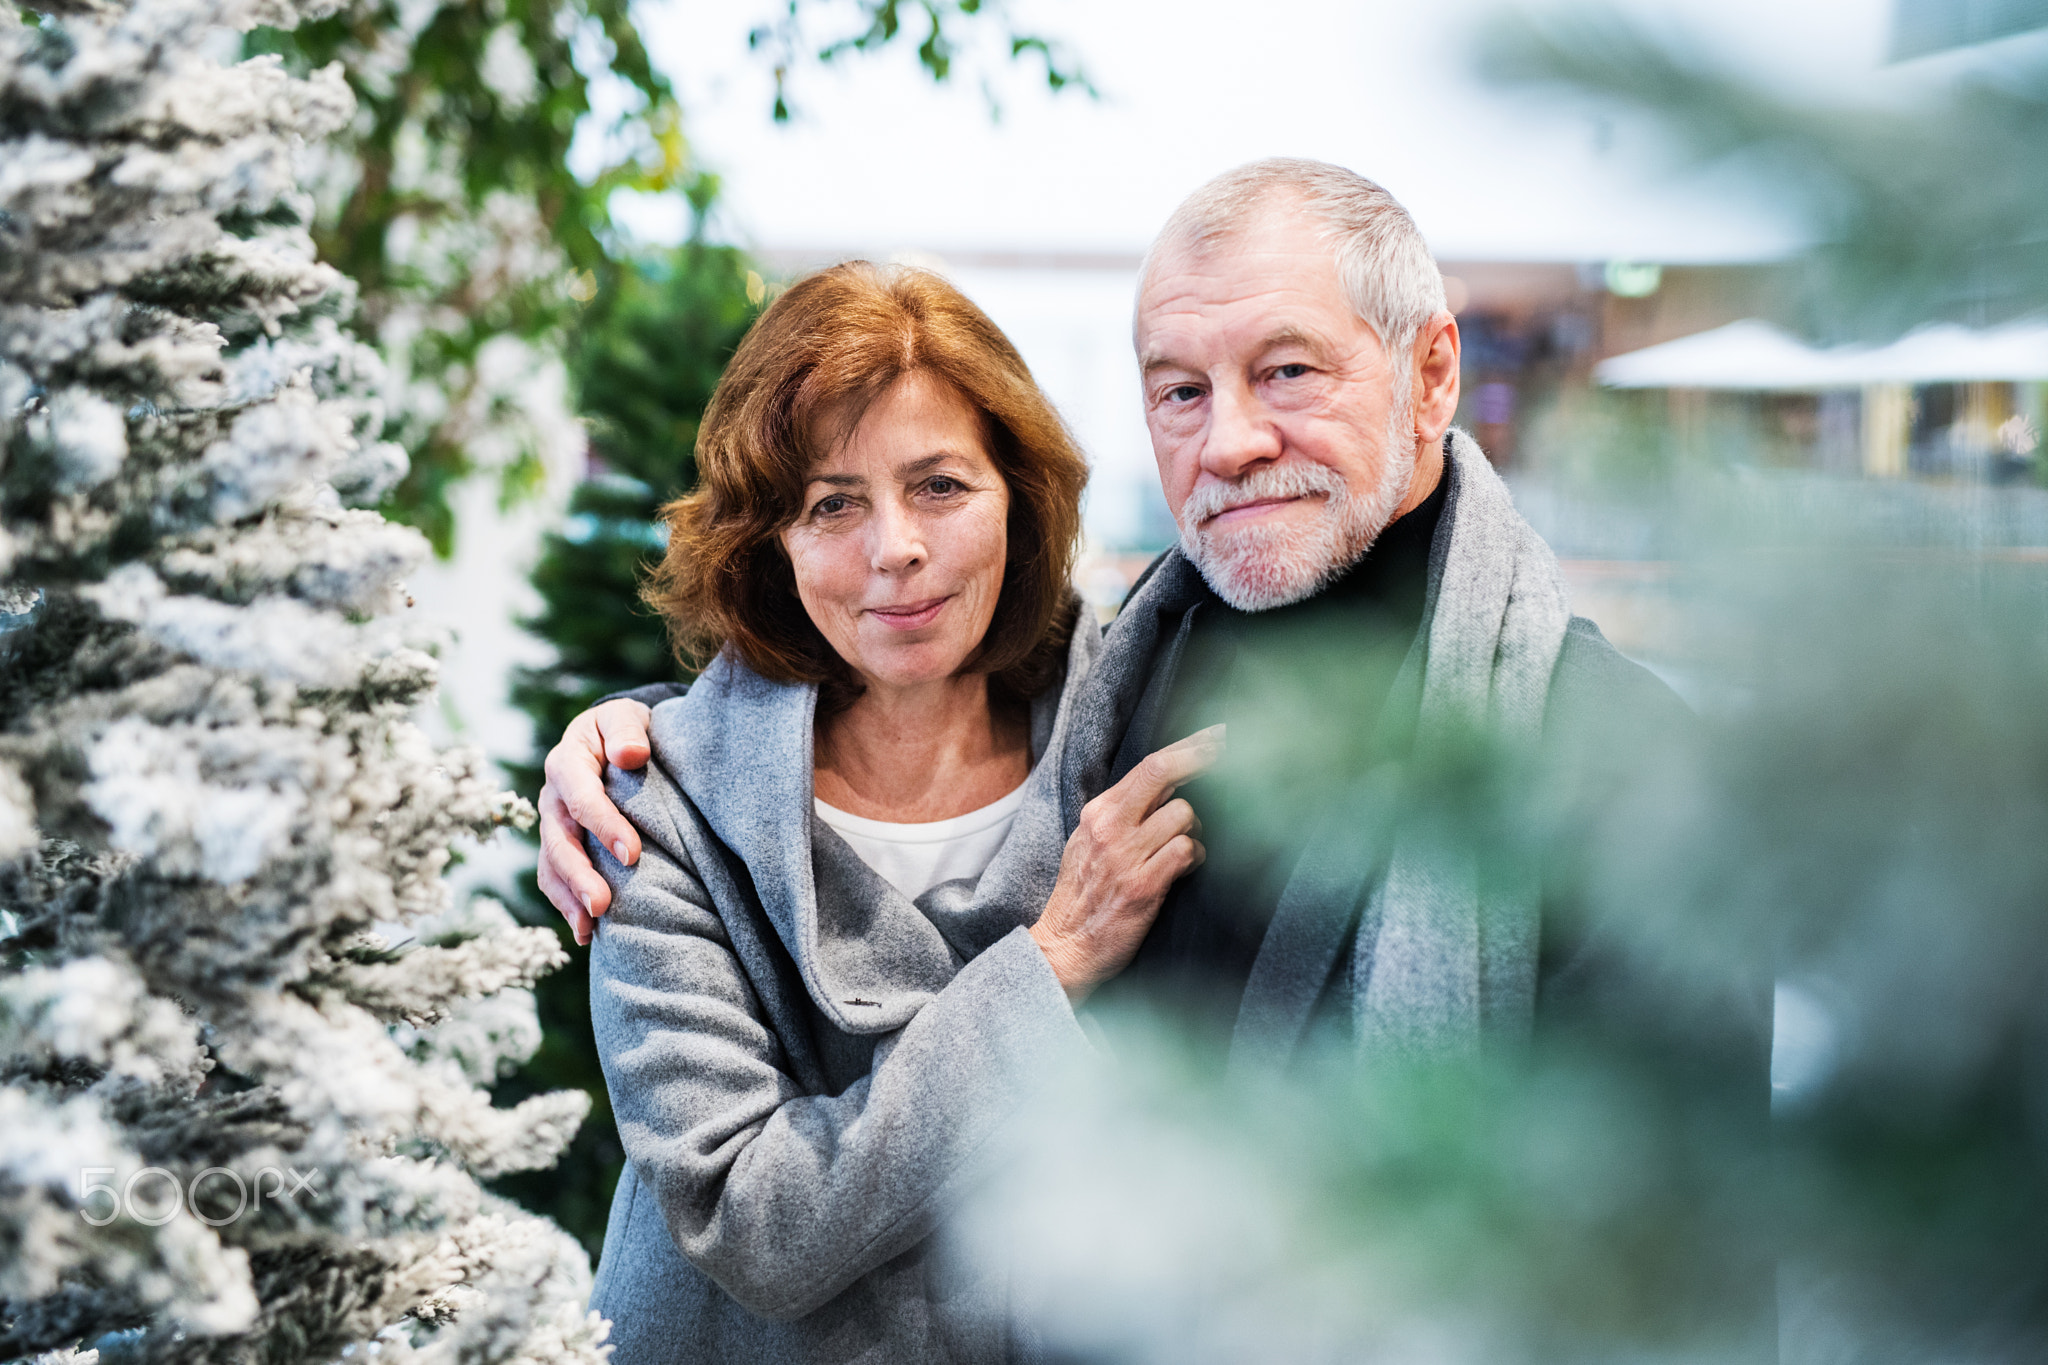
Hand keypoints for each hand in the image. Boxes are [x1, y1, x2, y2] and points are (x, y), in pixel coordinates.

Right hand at [537, 698, 653, 944]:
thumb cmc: (623, 729)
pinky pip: (555, 879)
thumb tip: (631, 754)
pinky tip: (587, 932)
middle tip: (603, 904)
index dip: (605, 826)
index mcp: (567, 763)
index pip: (582, 798)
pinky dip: (567, 906)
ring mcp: (552, 826)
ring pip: (552, 866)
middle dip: (580, 875)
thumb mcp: (626, 716)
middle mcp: (553, 798)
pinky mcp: (560, 846)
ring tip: (590, 925)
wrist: (613, 739)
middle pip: (560, 841)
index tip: (633, 853)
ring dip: (568, 898)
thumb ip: (626, 730)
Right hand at [1029, 726, 1222, 1002]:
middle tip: (1230, 751)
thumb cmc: (1083, 895)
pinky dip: (1195, 858)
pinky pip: (1187, 852)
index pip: (1149, 765)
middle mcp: (1109, 827)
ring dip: (1195, 830)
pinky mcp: (1143, 885)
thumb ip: (1122, 813)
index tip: (1215, 736)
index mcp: (1098, 813)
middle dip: (1203, 758)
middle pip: (1164, 773)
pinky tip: (1185, 869)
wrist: (1065, 947)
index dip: (1188, 747)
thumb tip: (1168, 784)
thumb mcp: (1089, 843)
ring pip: (1184, 815)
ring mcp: (1126, 855)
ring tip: (1184, 848)